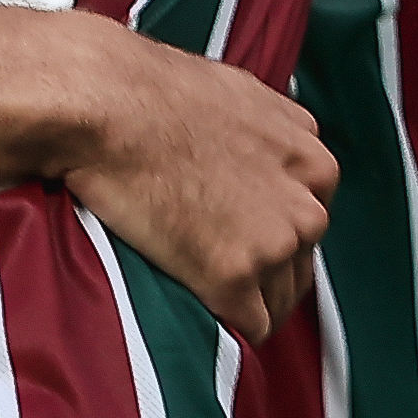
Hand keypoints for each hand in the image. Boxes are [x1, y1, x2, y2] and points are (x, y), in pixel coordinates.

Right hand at [50, 31, 337, 337]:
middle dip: (264, 264)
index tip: (240, 232)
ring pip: (281, 299)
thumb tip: (254, 156)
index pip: (309, 212)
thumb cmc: (152, 91)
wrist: (107, 104)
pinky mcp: (234, 277)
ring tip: (201, 288)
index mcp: (311, 157)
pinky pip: (251, 326)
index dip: (271, 225)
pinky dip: (227, 324)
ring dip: (248, 299)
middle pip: (301, 258)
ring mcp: (275, 242)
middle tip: (213, 259)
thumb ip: (267, 134)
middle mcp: (306, 202)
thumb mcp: (239, 95)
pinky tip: (199, 306)